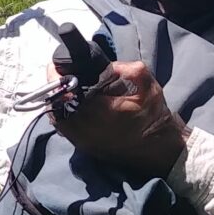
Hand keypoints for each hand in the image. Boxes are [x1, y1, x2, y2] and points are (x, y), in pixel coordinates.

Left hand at [51, 61, 189, 179]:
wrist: (158, 150)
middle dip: (59, 85)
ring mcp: (79, 139)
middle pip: (55, 100)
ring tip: (70, 87)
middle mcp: (82, 127)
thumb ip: (123, 68)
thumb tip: (101, 64)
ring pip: (56, 113)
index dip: (58, 73)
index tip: (59, 64)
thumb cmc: (153, 116)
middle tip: (64, 73)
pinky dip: (65, 111)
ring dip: (60, 99)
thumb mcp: (146, 84)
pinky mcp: (80, 146)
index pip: (64, 89)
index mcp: (97, 110)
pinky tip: (75, 103)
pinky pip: (63, 124)